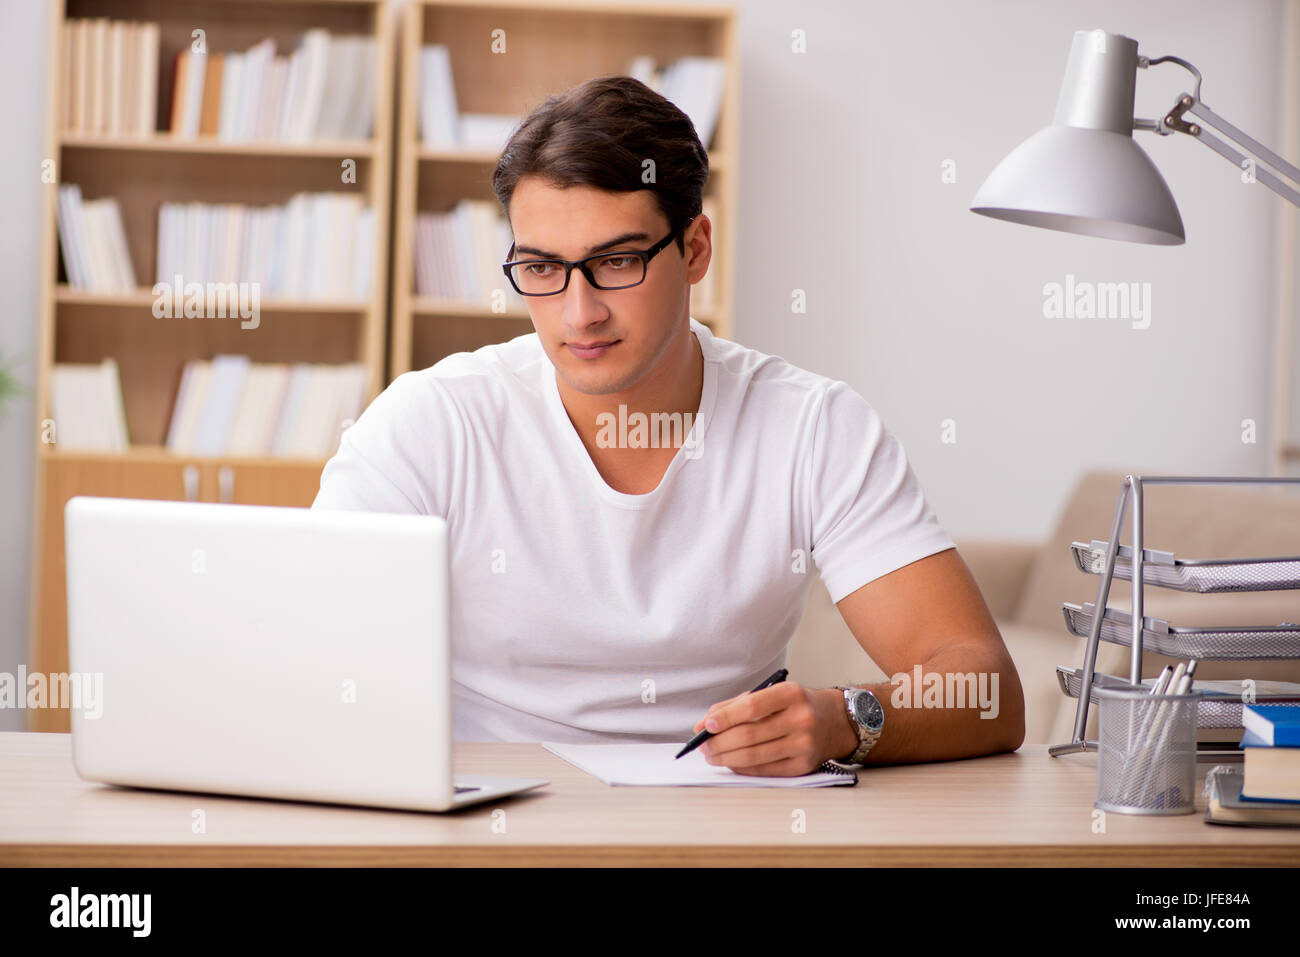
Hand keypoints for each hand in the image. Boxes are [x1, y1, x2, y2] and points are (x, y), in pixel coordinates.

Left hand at [691, 682, 855, 775]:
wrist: (835, 722)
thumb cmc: (796, 706)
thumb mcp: (772, 694)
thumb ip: (737, 705)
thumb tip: (705, 724)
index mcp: (791, 694)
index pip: (751, 707)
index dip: (725, 718)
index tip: (706, 725)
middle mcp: (801, 719)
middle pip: (749, 735)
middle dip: (719, 742)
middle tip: (703, 745)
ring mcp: (804, 745)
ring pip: (754, 756)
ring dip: (726, 758)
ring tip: (712, 755)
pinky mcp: (803, 766)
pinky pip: (765, 770)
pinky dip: (742, 768)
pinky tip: (731, 763)